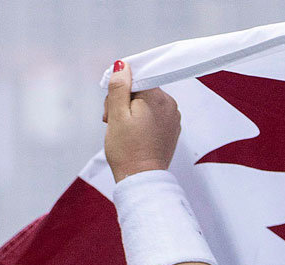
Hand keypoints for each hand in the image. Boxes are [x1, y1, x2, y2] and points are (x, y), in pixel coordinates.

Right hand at [103, 61, 180, 182]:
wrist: (141, 179)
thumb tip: (122, 66)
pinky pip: (153, 115)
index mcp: (158, 98)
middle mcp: (169, 105)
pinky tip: (133, 134)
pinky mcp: (171, 129)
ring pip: (146, 102)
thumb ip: (119, 87)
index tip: (112, 105)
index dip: (120, 89)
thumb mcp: (116, 115)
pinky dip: (141, 121)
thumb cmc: (127, 150)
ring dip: (131, 111)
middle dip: (123, 102)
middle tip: (113, 120)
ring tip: (122, 130)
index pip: (136, 78)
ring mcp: (172, 118)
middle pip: (141, 90)